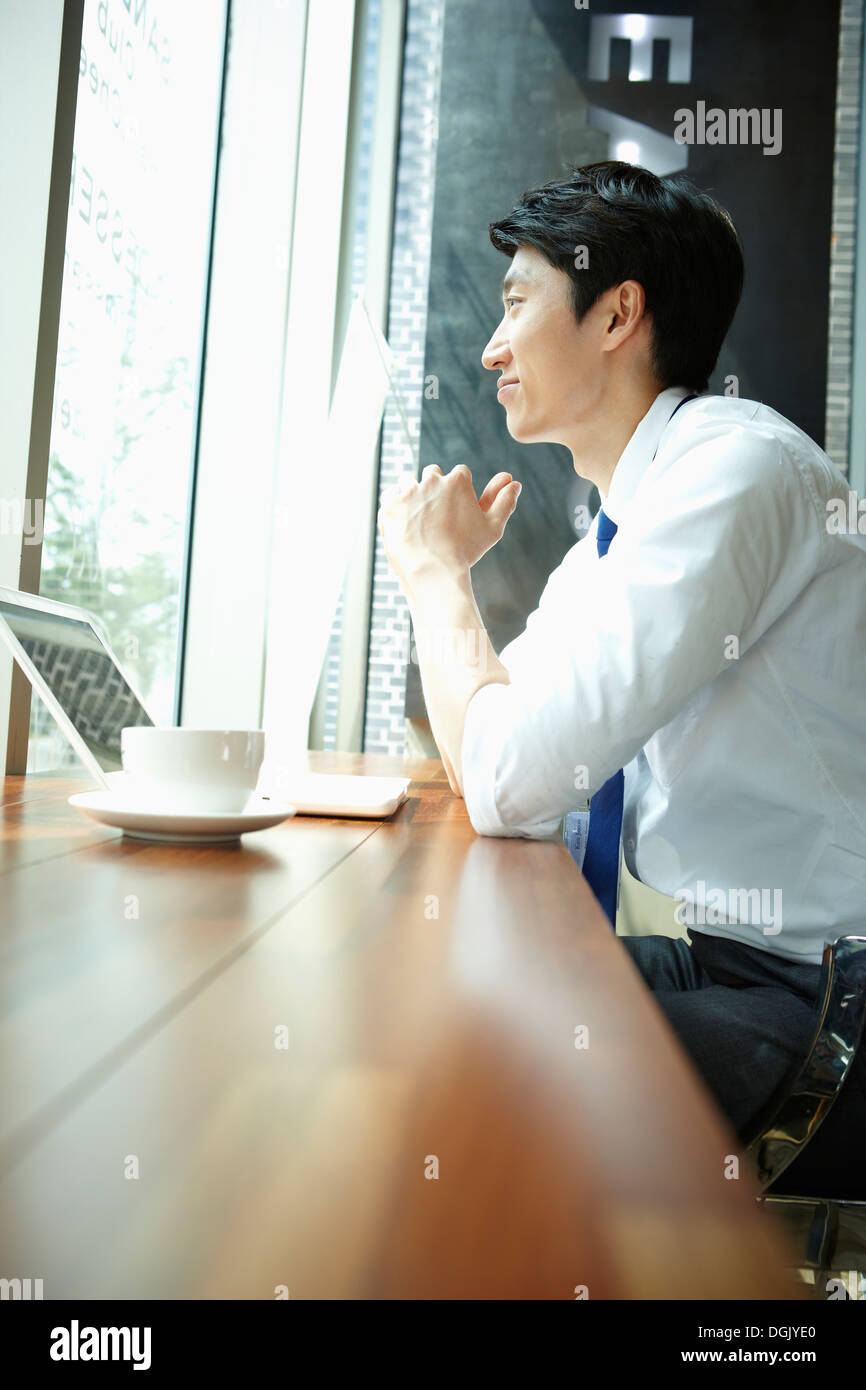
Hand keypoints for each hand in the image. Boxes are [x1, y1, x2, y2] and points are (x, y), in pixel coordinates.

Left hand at [377, 464, 520, 587]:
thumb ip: (504, 502)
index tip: (457, 508)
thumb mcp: (493, 528)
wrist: (433, 571)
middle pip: (433, 473)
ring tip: (419, 519)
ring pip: (409, 482)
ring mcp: (407, 491)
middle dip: (435, 488)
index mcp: (457, 480)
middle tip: (437, 514)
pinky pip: (390, 496)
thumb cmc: (466, 551)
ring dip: (413, 495)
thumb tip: (514, 483)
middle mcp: (431, 480)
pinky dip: (395, 506)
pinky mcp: (388, 505)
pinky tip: (404, 522)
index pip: (460, 473)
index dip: (460, 490)